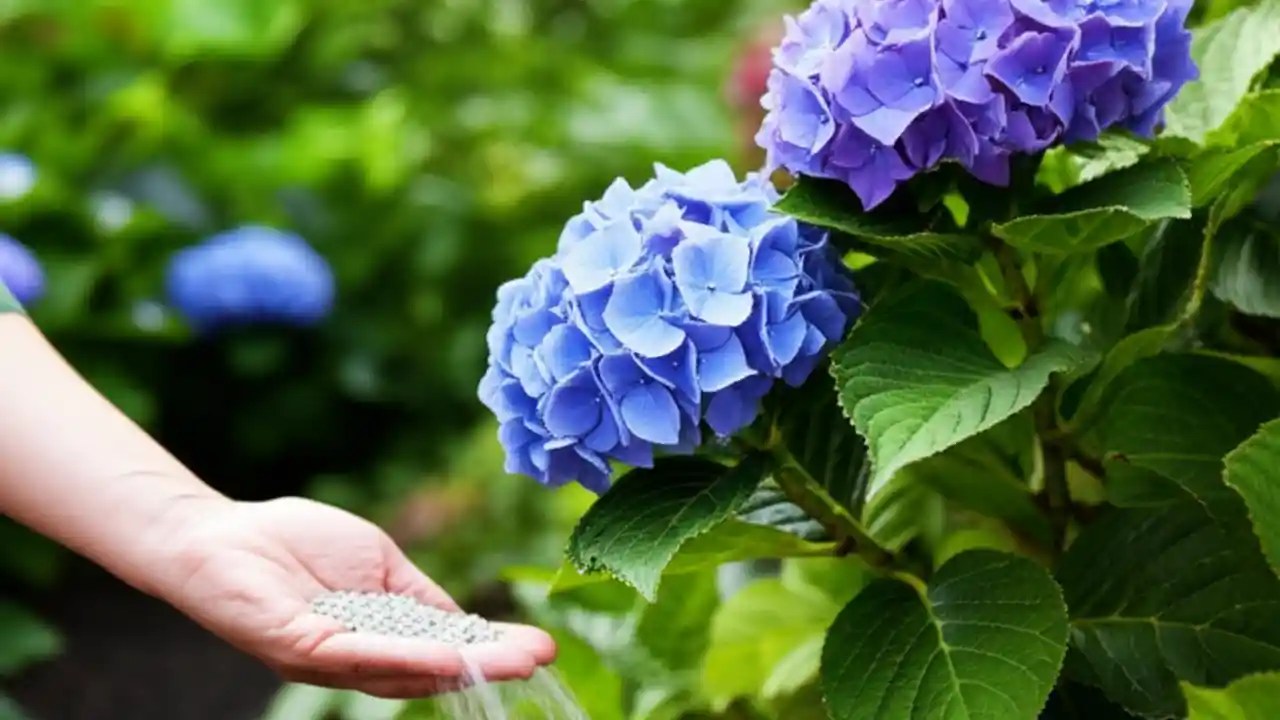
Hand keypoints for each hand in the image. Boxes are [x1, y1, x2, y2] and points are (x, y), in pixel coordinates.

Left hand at [149, 495, 555, 698]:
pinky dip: (408, 657)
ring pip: (403, 672)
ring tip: (512, 661)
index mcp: (378, 637)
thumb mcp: (376, 565)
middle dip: (490, 666)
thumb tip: (465, 621)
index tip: (540, 646)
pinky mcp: (299, 649)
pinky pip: (360, 657)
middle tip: (541, 659)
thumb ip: (417, 596)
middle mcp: (357, 659)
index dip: (491, 650)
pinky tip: (448, 654)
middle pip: (432, 671)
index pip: (443, 649)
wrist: (219, 535)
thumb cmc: (294, 542)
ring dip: (462, 667)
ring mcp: (329, 659)